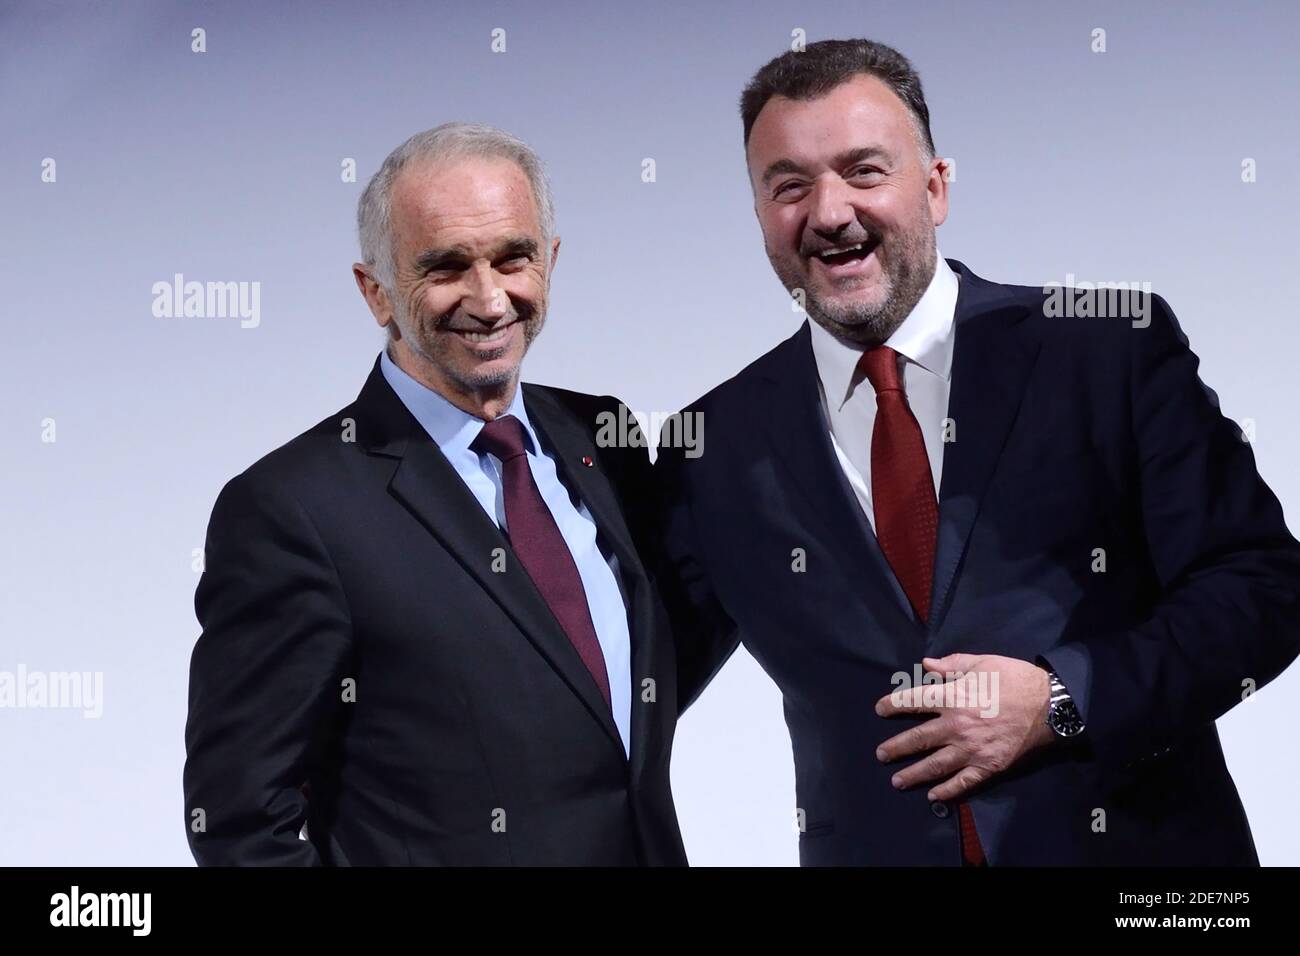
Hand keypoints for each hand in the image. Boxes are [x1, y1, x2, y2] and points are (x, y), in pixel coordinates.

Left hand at [874, 653, 1055, 801]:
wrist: (1050, 705)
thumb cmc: (1014, 679)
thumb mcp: (983, 662)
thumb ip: (952, 664)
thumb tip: (926, 665)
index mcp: (952, 696)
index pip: (913, 701)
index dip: (893, 705)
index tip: (879, 710)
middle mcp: (956, 725)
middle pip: (918, 738)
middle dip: (896, 747)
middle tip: (880, 754)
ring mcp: (971, 748)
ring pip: (935, 764)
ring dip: (914, 774)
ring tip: (897, 781)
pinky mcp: (988, 765)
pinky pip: (963, 781)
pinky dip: (947, 791)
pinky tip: (933, 796)